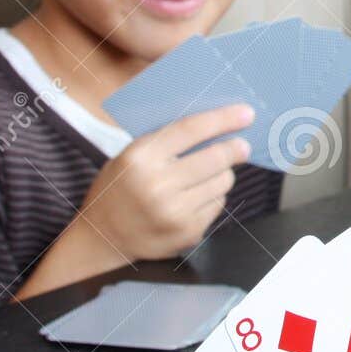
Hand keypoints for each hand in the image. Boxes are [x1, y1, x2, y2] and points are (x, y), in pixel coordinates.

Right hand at [78, 103, 254, 260]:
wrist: (104, 238)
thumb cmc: (120, 188)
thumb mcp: (132, 156)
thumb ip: (167, 141)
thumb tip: (216, 125)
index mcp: (141, 158)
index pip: (191, 130)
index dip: (223, 119)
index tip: (246, 113)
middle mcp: (158, 186)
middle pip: (215, 157)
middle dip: (235, 148)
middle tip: (242, 146)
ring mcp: (175, 213)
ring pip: (222, 182)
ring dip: (223, 174)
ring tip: (208, 175)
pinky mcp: (188, 232)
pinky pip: (218, 204)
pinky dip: (213, 196)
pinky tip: (195, 198)